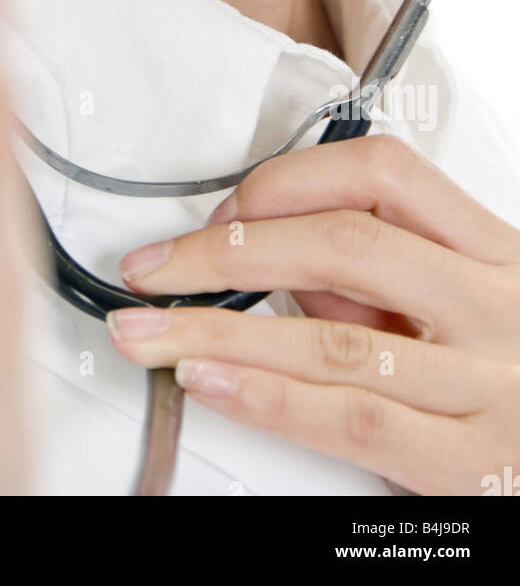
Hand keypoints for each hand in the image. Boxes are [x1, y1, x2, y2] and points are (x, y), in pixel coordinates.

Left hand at [106, 134, 519, 494]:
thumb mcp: (468, 302)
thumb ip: (380, 278)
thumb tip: (265, 257)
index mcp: (493, 250)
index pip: (383, 172)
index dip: (288, 181)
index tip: (221, 208)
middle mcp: (494, 305)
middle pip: (344, 246)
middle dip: (227, 252)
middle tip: (155, 268)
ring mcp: (491, 386)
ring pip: (334, 341)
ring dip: (220, 330)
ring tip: (152, 331)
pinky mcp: (473, 464)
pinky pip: (355, 420)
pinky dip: (269, 399)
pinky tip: (212, 381)